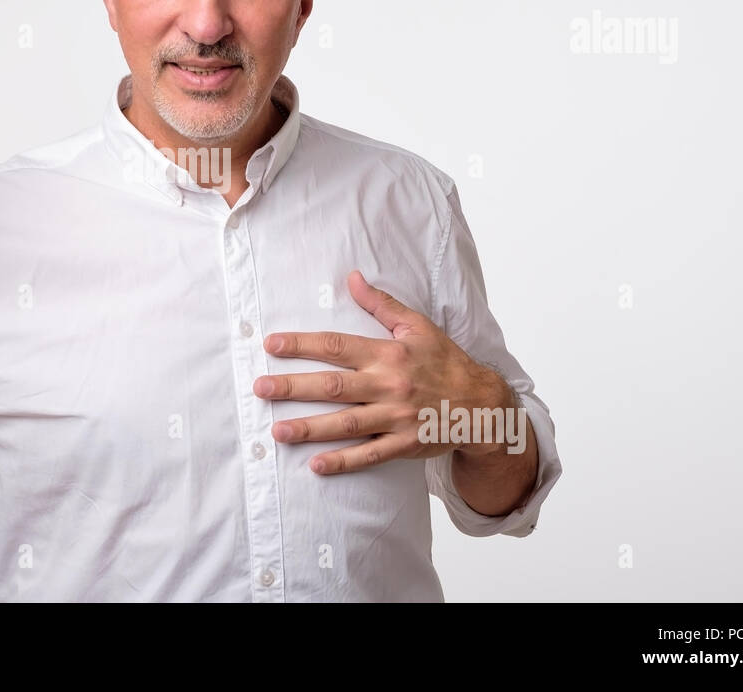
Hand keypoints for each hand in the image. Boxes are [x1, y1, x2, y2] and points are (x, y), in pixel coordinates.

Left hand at [255, 270, 516, 474]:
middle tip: (260, 388)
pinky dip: (344, 461)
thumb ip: (382, 304)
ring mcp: (396, 417)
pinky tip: (316, 465)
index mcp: (388, 354)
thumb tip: (352, 277)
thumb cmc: (446, 362)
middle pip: (334, 386)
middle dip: (294, 387)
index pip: (337, 346)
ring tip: (278, 431)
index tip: (271, 345)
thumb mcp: (418, 326)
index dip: (302, 345)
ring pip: (347, 424)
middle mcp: (389, 385)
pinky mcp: (404, 444)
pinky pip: (369, 455)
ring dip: (310, 428)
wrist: (482, 404)